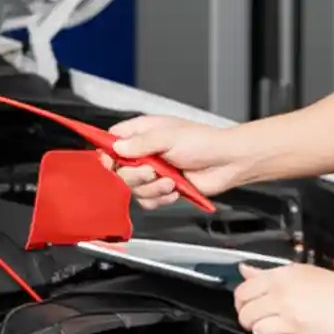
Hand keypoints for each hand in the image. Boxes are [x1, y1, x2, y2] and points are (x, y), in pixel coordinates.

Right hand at [99, 115, 245, 208]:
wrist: (226, 163)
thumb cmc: (203, 142)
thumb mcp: (169, 137)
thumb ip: (141, 143)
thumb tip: (117, 147)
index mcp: (143, 132)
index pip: (112, 140)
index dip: (107, 151)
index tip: (108, 161)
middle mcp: (145, 152)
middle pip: (119, 169)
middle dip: (135, 174)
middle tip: (151, 170)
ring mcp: (153, 172)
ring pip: (134, 188)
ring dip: (152, 187)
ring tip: (170, 180)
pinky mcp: (162, 189)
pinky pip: (148, 201)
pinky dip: (161, 197)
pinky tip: (175, 189)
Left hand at [233, 263, 333, 333]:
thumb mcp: (303, 273)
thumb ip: (271, 273)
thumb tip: (246, 270)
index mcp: (283, 272)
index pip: (244, 284)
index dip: (242, 298)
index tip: (247, 304)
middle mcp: (280, 286)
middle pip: (242, 301)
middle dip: (243, 311)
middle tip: (253, 317)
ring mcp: (286, 305)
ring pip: (248, 317)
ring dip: (252, 324)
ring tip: (265, 326)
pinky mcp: (294, 324)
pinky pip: (262, 330)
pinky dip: (263, 333)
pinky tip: (274, 332)